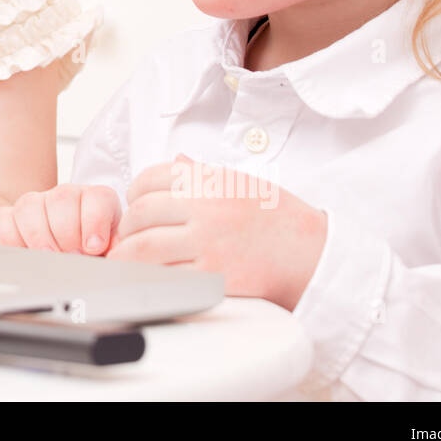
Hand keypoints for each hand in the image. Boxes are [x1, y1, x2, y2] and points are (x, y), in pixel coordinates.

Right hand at [0, 184, 120, 254]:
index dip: (94, 222)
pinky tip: (26, 252)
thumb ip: (119, 252)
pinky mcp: (12, 217)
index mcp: (98, 200)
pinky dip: (11, 239)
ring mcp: (38, 204)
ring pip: (30, 206)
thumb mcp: (115, 254)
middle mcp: (67, 196)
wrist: (77, 258)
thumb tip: (116, 257)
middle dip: (67, 234)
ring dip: (40, 237)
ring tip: (50, 256)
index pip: (97, 198)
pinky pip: (2, 220)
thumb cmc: (98, 257)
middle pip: (61, 199)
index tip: (94, 246)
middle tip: (72, 255)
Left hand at [106, 154, 326, 309]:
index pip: (149, 178)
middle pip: (141, 213)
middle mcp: (205, 207)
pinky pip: (167, 276)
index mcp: (209, 181)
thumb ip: (203, 174)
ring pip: (145, 247)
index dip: (134, 192)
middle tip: (127, 237)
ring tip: (129, 260)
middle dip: (127, 227)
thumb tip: (176, 161)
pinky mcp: (213, 276)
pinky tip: (150, 279)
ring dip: (129, 255)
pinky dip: (151, 278)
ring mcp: (207, 242)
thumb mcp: (241, 183)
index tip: (135, 204)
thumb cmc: (278, 217)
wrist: (313, 252)